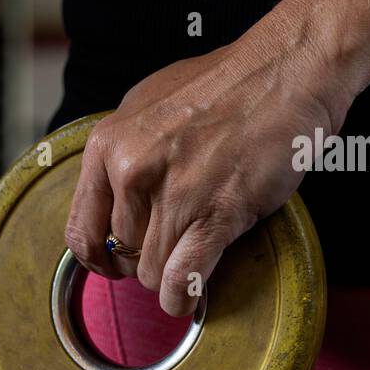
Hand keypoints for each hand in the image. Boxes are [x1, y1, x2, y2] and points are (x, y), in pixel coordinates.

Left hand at [64, 17, 344, 315]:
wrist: (287, 70)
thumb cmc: (230, 83)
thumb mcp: (152, 103)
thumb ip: (126, 149)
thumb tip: (115, 192)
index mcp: (109, 143)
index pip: (82, 227)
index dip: (98, 256)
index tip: (114, 263)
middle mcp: (131, 170)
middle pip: (123, 254)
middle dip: (147, 260)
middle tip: (175, 248)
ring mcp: (173, 193)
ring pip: (152, 272)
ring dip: (172, 277)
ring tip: (192, 266)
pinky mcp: (215, 213)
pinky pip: (184, 279)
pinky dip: (184, 298)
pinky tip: (191, 300)